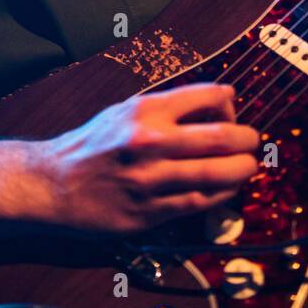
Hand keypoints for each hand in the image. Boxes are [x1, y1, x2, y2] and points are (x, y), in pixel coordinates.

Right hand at [33, 82, 259, 232]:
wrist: (55, 183)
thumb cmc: (92, 144)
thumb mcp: (125, 111)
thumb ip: (167, 109)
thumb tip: (215, 107)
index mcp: (146, 110)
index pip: (210, 96)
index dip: (231, 103)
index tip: (232, 112)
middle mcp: (151, 141)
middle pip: (223, 136)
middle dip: (248, 140)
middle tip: (252, 143)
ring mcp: (152, 179)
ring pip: (218, 174)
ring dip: (242, 170)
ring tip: (246, 167)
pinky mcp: (151, 212)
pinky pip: (200, 203)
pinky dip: (222, 195)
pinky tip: (226, 189)